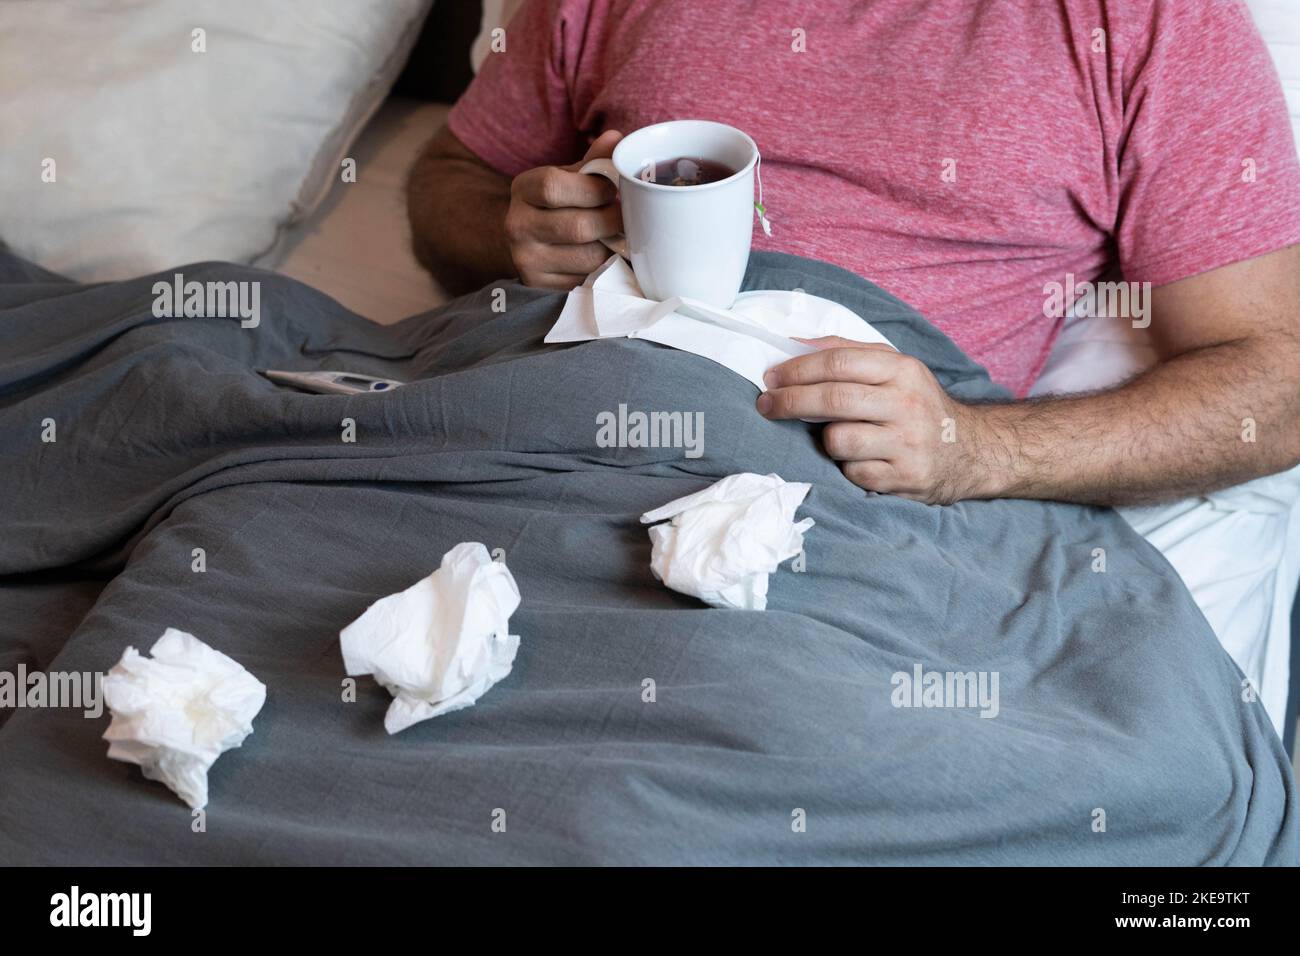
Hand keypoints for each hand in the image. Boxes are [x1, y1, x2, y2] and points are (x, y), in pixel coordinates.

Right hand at [505, 130, 624, 289]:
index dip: (593, 189)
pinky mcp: (540, 285)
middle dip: (611, 221)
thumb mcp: (568, 177)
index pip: (554, 186)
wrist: (525, 239)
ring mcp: (527, 259)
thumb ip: (593, 161)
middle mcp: (517, 225)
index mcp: (523, 189)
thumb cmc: (556, 202)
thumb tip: (617, 139)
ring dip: (612, 247)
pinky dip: (603, 269)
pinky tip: (604, 256)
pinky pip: (586, 279)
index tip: (612, 191)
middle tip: (624, 217)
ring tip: (616, 235)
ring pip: (588, 258)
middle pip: (577, 226)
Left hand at [756, 336, 996, 503]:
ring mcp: (907, 443)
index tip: (771, 377)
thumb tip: (794, 342)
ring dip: (823, 439)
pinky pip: (853, 472)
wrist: (969, 450)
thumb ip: (847, 351)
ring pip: (838, 440)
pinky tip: (859, 459)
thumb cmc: (917, 405)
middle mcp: (908, 404)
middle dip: (789, 402)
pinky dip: (846, 466)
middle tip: (766, 405)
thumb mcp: (895, 368)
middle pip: (833, 400)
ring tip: (831, 436)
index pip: (838, 362)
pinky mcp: (905, 477)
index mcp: (902, 370)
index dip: (797, 370)